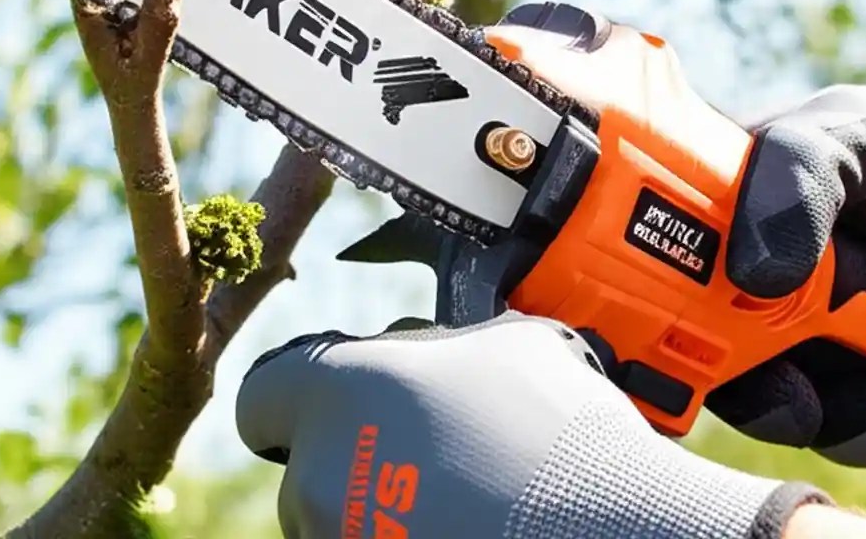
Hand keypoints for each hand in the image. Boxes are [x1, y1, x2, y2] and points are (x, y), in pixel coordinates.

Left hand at [234, 312, 834, 538]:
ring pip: (342, 518)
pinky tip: (470, 526)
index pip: (264, 396)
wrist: (600, 529)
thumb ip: (450, 351)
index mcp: (337, 392)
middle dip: (359, 457)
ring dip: (386, 502)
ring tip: (468, 495)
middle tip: (433, 452)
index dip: (298, 397)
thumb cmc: (554, 430)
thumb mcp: (510, 345)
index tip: (339, 403)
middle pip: (309, 466)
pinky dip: (408, 534)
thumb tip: (451, 362)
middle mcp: (319, 475)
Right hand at [482, 4, 865, 495]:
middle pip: (761, 410)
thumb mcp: (842, 137)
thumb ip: (796, 178)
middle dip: (827, 418)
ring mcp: (822, 365)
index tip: (780, 384)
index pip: (676, 334)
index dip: (707, 379)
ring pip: (836, 440)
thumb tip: (755, 276)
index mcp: (721, 261)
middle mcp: (759, 323)